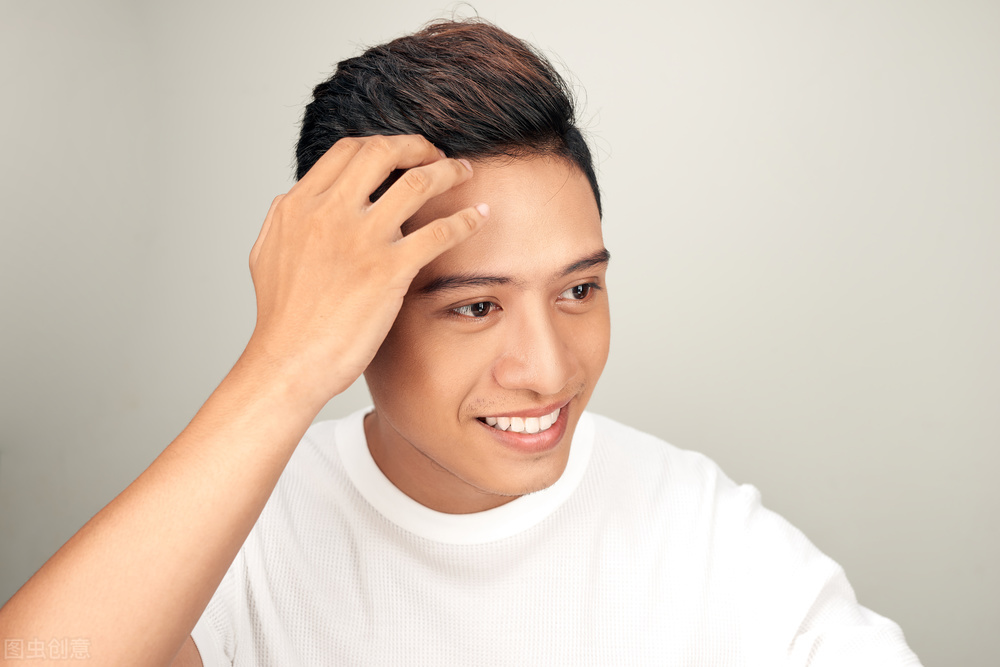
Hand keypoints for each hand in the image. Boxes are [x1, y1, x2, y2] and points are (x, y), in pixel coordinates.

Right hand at [243, 135, 487, 407]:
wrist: (288, 363)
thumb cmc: (281, 320)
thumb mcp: (268, 254)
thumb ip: (286, 219)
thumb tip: (298, 198)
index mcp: (299, 205)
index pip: (346, 151)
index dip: (381, 145)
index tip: (402, 153)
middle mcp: (329, 213)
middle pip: (383, 153)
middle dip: (418, 146)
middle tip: (438, 155)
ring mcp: (361, 239)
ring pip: (418, 182)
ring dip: (449, 171)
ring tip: (466, 172)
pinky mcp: (389, 270)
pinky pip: (439, 231)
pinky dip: (466, 219)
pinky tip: (480, 217)